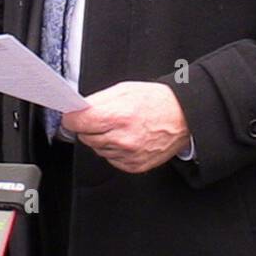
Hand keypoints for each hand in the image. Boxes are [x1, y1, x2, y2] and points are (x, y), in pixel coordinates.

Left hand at [61, 82, 190, 173]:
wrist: (184, 117)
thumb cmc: (157, 101)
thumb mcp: (125, 89)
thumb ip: (98, 100)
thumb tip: (77, 109)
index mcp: (119, 116)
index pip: (78, 122)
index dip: (72, 117)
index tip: (71, 115)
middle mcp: (123, 139)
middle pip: (85, 137)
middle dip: (89, 127)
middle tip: (103, 117)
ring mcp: (129, 155)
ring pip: (97, 149)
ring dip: (102, 139)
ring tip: (120, 127)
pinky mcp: (134, 166)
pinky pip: (110, 159)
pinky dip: (114, 150)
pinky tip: (126, 138)